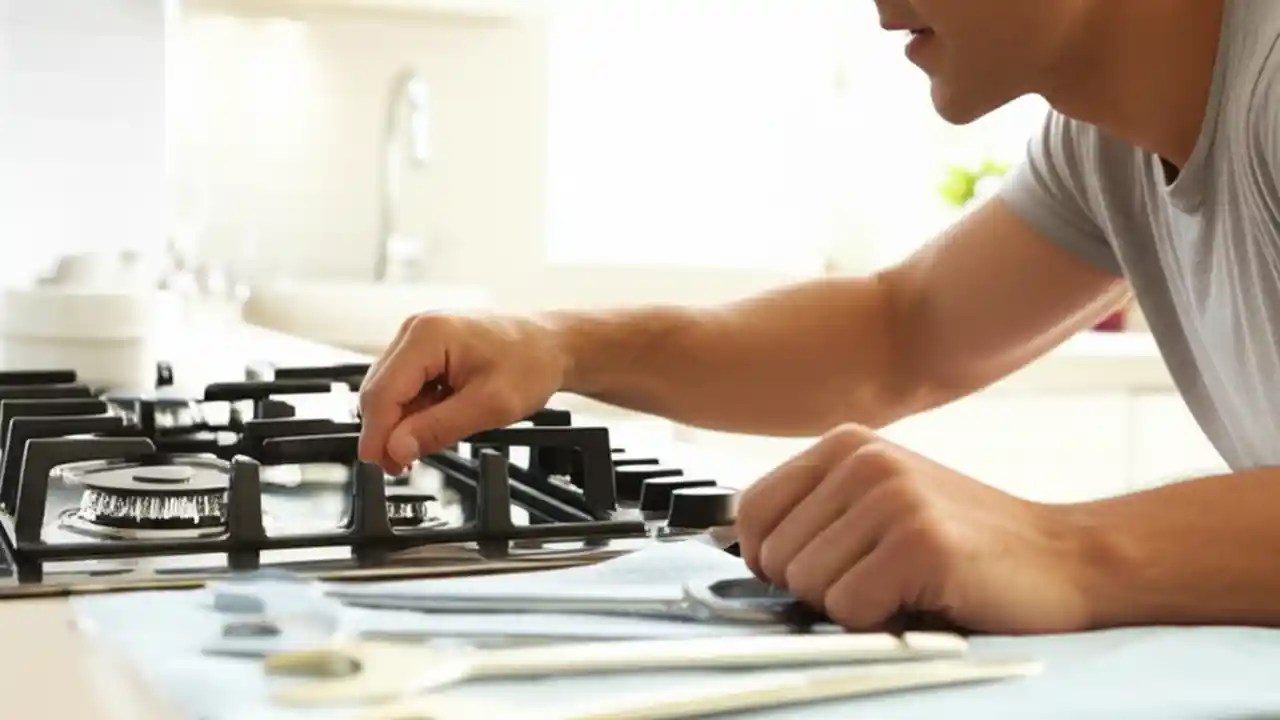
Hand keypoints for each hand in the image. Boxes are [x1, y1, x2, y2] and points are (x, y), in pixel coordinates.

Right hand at [357, 313, 569, 473]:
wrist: (554, 345)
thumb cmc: (532, 363)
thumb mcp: (490, 405)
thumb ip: (439, 428)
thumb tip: (397, 449)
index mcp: (427, 335)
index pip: (381, 393)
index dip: (376, 436)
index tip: (380, 467)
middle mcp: (415, 330)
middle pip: (379, 392)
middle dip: (387, 433)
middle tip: (403, 467)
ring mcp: (419, 338)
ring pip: (390, 392)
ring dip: (401, 423)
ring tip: (429, 444)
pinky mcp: (425, 350)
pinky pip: (406, 387)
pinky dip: (414, 411)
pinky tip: (436, 424)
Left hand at [735, 423, 1096, 633]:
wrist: (1063, 557)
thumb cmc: (964, 543)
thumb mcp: (878, 504)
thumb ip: (816, 515)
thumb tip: (743, 556)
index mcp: (846, 444)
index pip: (751, 511)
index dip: (769, 558)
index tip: (813, 571)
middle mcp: (865, 459)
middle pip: (775, 555)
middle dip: (815, 589)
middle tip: (874, 582)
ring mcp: (894, 496)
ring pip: (807, 585)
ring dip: (849, 607)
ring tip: (901, 586)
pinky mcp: (920, 541)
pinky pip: (848, 609)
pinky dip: (878, 623)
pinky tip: (920, 598)